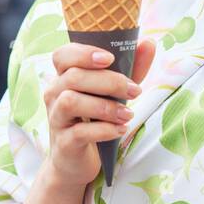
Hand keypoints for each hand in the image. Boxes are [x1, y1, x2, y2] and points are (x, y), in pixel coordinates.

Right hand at [43, 39, 155, 190]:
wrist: (77, 160)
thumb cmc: (96, 118)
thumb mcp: (114, 91)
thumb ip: (130, 68)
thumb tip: (148, 43)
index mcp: (63, 77)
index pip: (62, 55)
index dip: (83, 53)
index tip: (110, 58)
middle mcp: (54, 94)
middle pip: (73, 77)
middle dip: (109, 81)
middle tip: (135, 91)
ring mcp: (56, 118)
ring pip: (71, 101)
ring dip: (105, 106)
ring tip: (128, 114)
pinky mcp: (63, 143)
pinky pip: (79, 132)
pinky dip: (104, 130)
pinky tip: (120, 130)